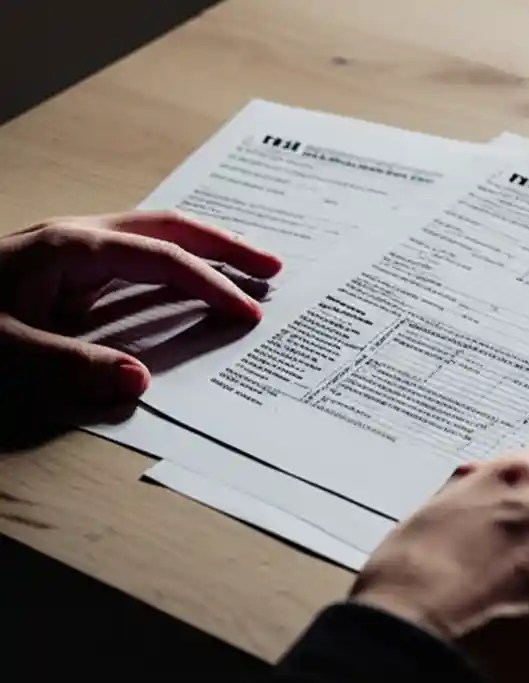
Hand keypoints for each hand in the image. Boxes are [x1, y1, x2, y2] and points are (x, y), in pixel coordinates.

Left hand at [0, 210, 280, 416]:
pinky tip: (187, 277)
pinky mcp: (61, 266)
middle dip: (224, 243)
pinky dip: (173, 260)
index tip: (247, 313)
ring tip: (246, 266)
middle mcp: (75, 237)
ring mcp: (68, 247)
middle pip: (167, 226)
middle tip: (273, 267)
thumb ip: (70, 365)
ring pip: (152, 232)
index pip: (162, 262)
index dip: (210, 285)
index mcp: (69, 250)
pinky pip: (133, 252)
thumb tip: (140, 382)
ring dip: (203, 245)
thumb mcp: (4, 351)